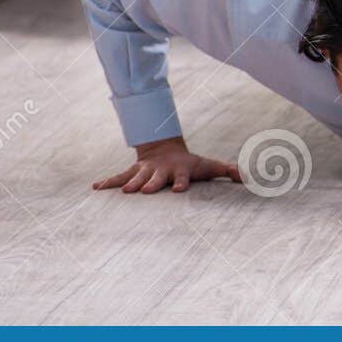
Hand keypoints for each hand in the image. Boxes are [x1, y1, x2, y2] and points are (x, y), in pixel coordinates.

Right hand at [92, 136, 240, 194]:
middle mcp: (161, 172)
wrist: (166, 150)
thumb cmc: (190, 165)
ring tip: (122, 191)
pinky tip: (95, 188)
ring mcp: (145, 172)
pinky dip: (107, 182)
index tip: (179, 189)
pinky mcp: (132, 173)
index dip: (182, 183)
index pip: (182, 177)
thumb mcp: (209, 166)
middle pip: (156, 179)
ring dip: (129, 184)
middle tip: (146, 191)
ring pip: (136, 178)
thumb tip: (246, 178)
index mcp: (180, 172)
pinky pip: (118, 177)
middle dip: (151, 184)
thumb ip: (227, 170)